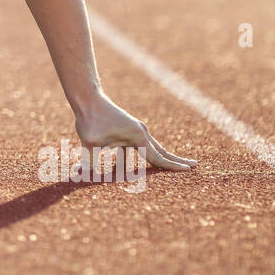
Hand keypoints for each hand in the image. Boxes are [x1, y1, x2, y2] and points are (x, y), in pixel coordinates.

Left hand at [74, 93, 196, 170]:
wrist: (88, 99)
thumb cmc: (89, 120)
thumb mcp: (88, 143)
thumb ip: (88, 161)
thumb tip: (79, 175)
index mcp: (137, 137)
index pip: (158, 157)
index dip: (172, 167)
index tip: (188, 171)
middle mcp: (141, 133)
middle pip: (162, 151)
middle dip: (177, 160)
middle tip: (195, 166)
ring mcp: (136, 130)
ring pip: (154, 148)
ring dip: (165, 157)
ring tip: (180, 163)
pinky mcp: (129, 129)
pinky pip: (143, 145)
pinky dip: (150, 153)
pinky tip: (152, 158)